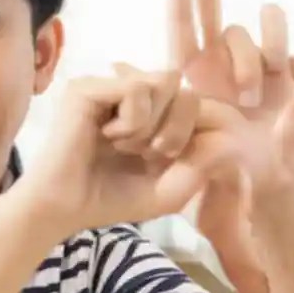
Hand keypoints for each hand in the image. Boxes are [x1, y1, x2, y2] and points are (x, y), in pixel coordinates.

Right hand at [11, 64, 252, 241]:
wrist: (64, 209)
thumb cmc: (111, 199)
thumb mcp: (170, 189)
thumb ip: (202, 165)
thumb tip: (229, 138)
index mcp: (153, 113)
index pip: (195, 101)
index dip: (197, 130)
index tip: (171, 161)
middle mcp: (132, 92)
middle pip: (185, 88)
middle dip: (178, 130)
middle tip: (148, 154)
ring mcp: (110, 86)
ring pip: (165, 82)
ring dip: (153, 125)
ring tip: (126, 146)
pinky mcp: (89, 87)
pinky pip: (136, 89)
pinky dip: (132, 121)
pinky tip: (107, 137)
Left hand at [169, 0, 293, 201]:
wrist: (273, 184)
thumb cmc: (228, 164)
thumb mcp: (180, 135)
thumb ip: (152, 98)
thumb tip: (116, 65)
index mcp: (197, 72)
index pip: (184, 22)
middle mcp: (225, 60)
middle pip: (212, 5)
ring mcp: (258, 60)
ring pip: (244, 31)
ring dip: (246, 62)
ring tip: (252, 99)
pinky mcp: (291, 68)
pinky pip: (284, 40)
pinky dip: (280, 52)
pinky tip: (282, 81)